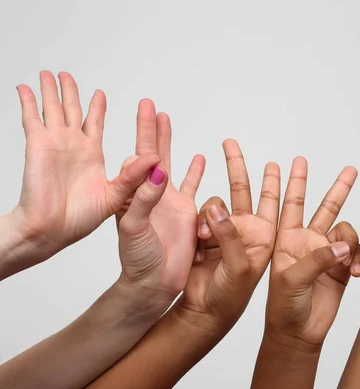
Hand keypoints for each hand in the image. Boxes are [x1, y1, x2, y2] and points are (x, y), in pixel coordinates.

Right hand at [7, 71, 157, 266]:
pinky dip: (28, 101)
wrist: (51, 232)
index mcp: (91, 156)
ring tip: (50, 74)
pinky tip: (25, 87)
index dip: (97, 108)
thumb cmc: (80, 221)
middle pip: (71, 110)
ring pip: (52, 108)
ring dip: (51, 91)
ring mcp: (55, 143)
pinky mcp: (38, 144)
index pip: (95, 123)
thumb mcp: (116, 197)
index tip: (100, 93)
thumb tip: (155, 159)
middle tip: (68, 75)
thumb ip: (134, 177)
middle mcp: (72, 146)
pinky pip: (32, 117)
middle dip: (71, 92)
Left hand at [117, 100, 204, 297]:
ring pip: (170, 163)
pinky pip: (192, 185)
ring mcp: (169, 201)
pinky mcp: (187, 211)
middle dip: (150, 128)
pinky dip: (195, 171)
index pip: (135, 160)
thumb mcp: (134, 228)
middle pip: (151, 152)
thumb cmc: (137, 260)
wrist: (155, 283)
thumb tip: (155, 168)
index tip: (141, 114)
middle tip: (150, 104)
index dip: (139, 138)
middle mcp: (149, 193)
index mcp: (132, 195)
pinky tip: (198, 156)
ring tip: (166, 118)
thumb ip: (144, 198)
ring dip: (168, 141)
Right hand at [178, 139, 279, 328]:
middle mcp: (252, 231)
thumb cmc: (232, 298)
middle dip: (244, 166)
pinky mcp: (206, 234)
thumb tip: (217, 209)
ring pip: (225, 200)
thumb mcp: (245, 270)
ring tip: (216, 192)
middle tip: (232, 142)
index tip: (298, 161)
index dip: (296, 183)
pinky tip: (200, 243)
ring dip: (220, 198)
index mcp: (272, 238)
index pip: (290, 204)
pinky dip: (202, 221)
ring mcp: (229, 230)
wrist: (204, 313)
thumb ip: (232, 238)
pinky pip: (204, 214)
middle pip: (254, 190)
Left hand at [267, 157, 359, 346]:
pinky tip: (353, 272)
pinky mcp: (341, 268)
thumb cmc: (282, 307)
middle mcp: (306, 242)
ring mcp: (324, 254)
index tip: (294, 160)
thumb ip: (315, 260)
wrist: (299, 333)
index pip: (288, 204)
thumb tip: (341, 246)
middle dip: (337, 189)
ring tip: (348, 253)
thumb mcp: (289, 280)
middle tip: (351, 171)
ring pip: (342, 229)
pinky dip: (358, 257)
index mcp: (285, 240)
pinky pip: (355, 252)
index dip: (290, 182)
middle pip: (322, 208)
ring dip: (350, 234)